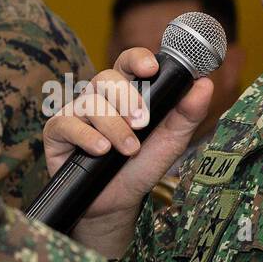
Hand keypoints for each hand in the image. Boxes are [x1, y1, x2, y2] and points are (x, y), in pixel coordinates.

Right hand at [42, 47, 211, 254]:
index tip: (151, 69)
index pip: (129, 62)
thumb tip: (205, 84)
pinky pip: (67, 124)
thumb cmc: (141, 165)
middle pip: (106, 78)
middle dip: (127, 98)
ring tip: (128, 150)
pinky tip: (101, 151)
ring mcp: (77, 112)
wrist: (118, 202)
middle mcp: (100, 97)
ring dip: (114, 127)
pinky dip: (87, 137)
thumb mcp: (171, 141)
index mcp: (127, 91)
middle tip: (143, 123)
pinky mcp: (58, 132)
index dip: (137, 59)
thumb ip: (188, 113)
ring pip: (91, 103)